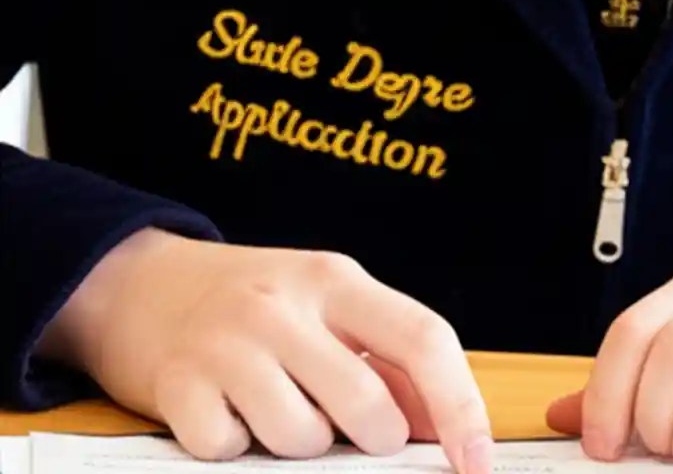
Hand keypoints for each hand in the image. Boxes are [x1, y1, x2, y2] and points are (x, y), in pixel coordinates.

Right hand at [37, 228, 492, 472]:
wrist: (135, 284)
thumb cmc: (250, 301)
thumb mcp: (326, 305)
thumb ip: (386, 357)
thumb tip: (440, 423)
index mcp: (336, 280)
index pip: (423, 341)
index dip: (460, 406)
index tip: (474, 458)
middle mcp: (284, 307)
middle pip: (368, 407)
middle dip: (372, 439)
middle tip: (346, 425)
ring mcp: (226, 345)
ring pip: (302, 438)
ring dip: (299, 442)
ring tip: (276, 406)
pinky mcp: (176, 386)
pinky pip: (232, 450)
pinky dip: (236, 445)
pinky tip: (229, 411)